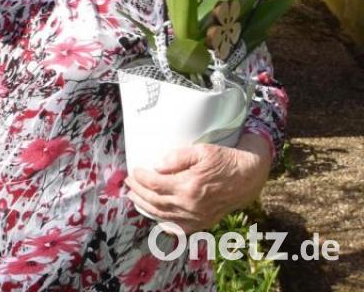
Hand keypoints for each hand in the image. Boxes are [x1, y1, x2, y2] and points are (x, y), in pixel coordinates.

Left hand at [125, 133, 271, 232]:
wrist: (249, 177)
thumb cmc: (225, 160)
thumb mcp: (202, 150)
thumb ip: (177, 157)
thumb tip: (157, 166)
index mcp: (189, 187)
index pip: (155, 184)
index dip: (140, 177)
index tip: (133, 169)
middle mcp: (191, 206)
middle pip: (155, 200)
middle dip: (138, 191)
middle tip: (129, 182)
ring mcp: (197, 217)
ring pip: (162, 215)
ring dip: (145, 206)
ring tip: (134, 196)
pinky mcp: (203, 222)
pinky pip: (177, 227)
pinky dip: (162, 221)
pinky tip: (154, 214)